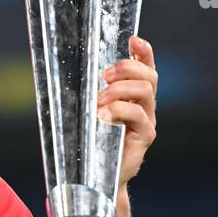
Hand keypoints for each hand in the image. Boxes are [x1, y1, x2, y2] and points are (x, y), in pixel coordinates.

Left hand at [96, 34, 157, 190]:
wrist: (98, 176)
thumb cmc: (91, 142)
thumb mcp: (91, 111)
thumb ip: (91, 93)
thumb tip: (68, 68)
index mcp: (134, 96)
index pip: (146, 68)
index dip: (144, 52)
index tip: (133, 40)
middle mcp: (145, 106)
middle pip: (149, 76)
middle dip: (127, 68)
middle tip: (104, 76)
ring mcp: (147, 121)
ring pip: (145, 92)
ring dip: (120, 89)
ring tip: (99, 100)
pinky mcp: (144, 136)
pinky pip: (138, 115)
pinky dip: (119, 110)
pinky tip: (103, 115)